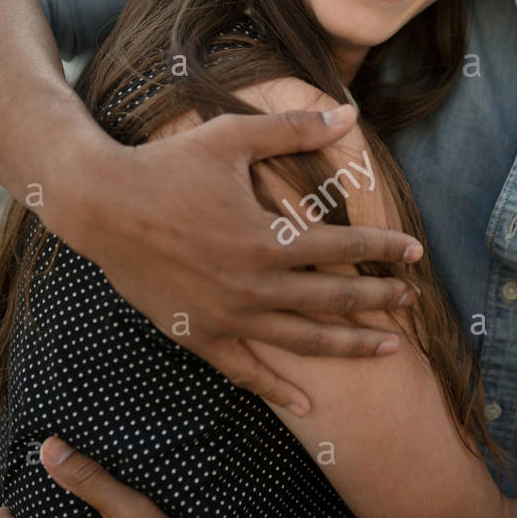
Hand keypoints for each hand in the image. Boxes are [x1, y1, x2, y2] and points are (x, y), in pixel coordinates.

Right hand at [46, 104, 422, 410]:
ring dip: (349, 346)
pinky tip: (307, 404)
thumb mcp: (233, 136)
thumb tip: (349, 113)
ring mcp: (228, 317)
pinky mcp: (200, 335)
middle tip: (411, 299)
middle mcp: (256, 286)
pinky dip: (279, 390)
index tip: (416, 253)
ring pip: (303, 341)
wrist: (101, 205)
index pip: (346, 248)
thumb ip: (294, 129)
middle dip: (379, 300)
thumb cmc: (168, 165)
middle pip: (334, 300)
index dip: (385, 250)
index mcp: (270, 239)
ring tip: (387, 349)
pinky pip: (247, 372)